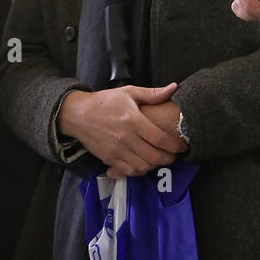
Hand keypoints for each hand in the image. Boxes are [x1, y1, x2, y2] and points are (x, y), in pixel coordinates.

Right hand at [58, 83, 185, 178]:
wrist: (78, 114)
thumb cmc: (104, 102)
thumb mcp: (128, 92)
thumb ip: (152, 94)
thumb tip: (173, 87)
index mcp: (133, 120)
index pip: (160, 138)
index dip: (174, 145)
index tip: (181, 146)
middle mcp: (126, 138)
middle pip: (154, 156)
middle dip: (168, 159)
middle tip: (173, 156)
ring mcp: (116, 150)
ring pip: (142, 167)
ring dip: (154, 166)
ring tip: (158, 159)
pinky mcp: (109, 159)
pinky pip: (128, 171)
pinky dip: (138, 170)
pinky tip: (142, 164)